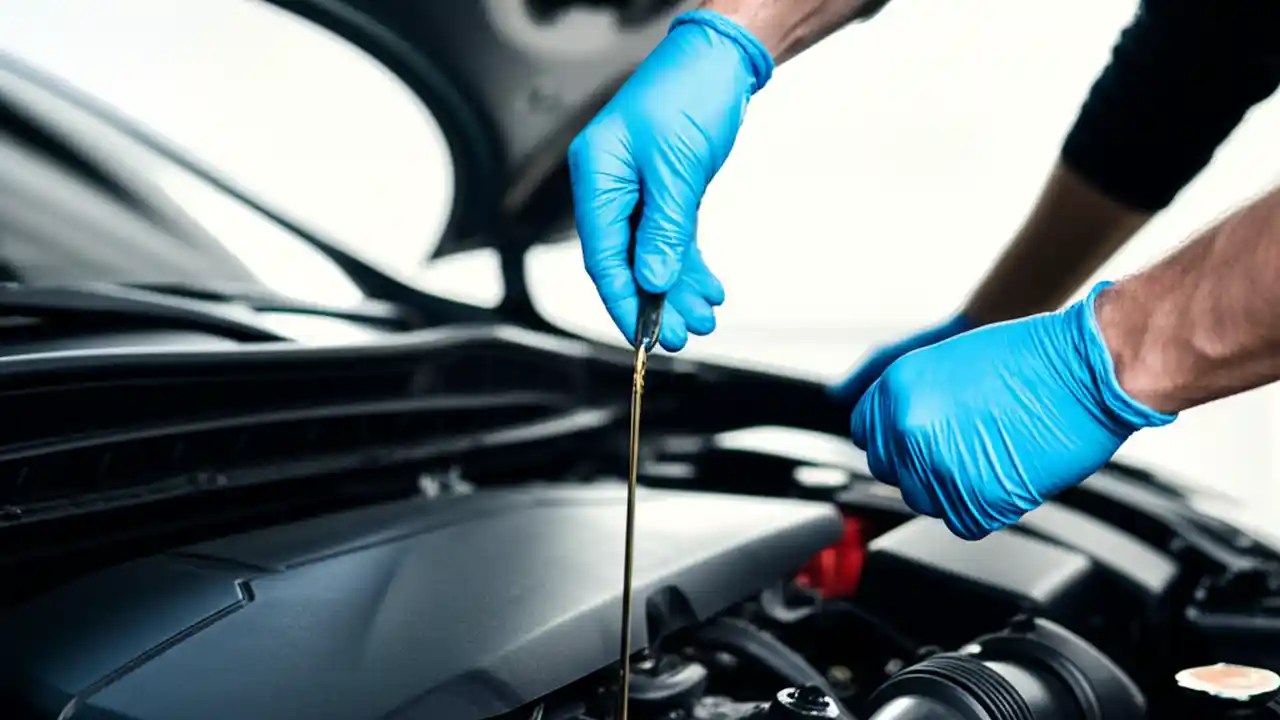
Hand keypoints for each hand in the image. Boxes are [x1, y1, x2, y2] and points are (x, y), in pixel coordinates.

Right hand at [568, 10, 773, 350]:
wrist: (720, 57)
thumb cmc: (689, 91)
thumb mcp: (678, 166)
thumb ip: (665, 228)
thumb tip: (655, 279)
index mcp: (596, 175)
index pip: (602, 254)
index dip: (622, 298)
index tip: (644, 334)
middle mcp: (609, 185)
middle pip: (624, 260)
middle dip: (655, 302)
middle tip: (683, 335)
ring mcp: (634, 189)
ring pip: (650, 255)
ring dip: (677, 289)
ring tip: (703, 318)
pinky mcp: (661, 190)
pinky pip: (668, 239)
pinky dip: (687, 264)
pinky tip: (706, 286)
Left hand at [850, 283, 1174, 539]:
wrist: (1089, 367)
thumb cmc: (1035, 358)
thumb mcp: (950, 362)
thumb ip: (916, 399)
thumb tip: (902, 428)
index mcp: (897, 388)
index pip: (869, 435)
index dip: (896, 441)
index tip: (917, 443)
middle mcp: (908, 429)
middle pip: (894, 473)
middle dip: (924, 467)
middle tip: (966, 450)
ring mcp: (940, 467)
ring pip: (926, 501)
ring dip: (955, 490)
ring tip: (994, 459)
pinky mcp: (977, 499)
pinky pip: (964, 522)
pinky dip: (986, 509)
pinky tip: (1008, 477)